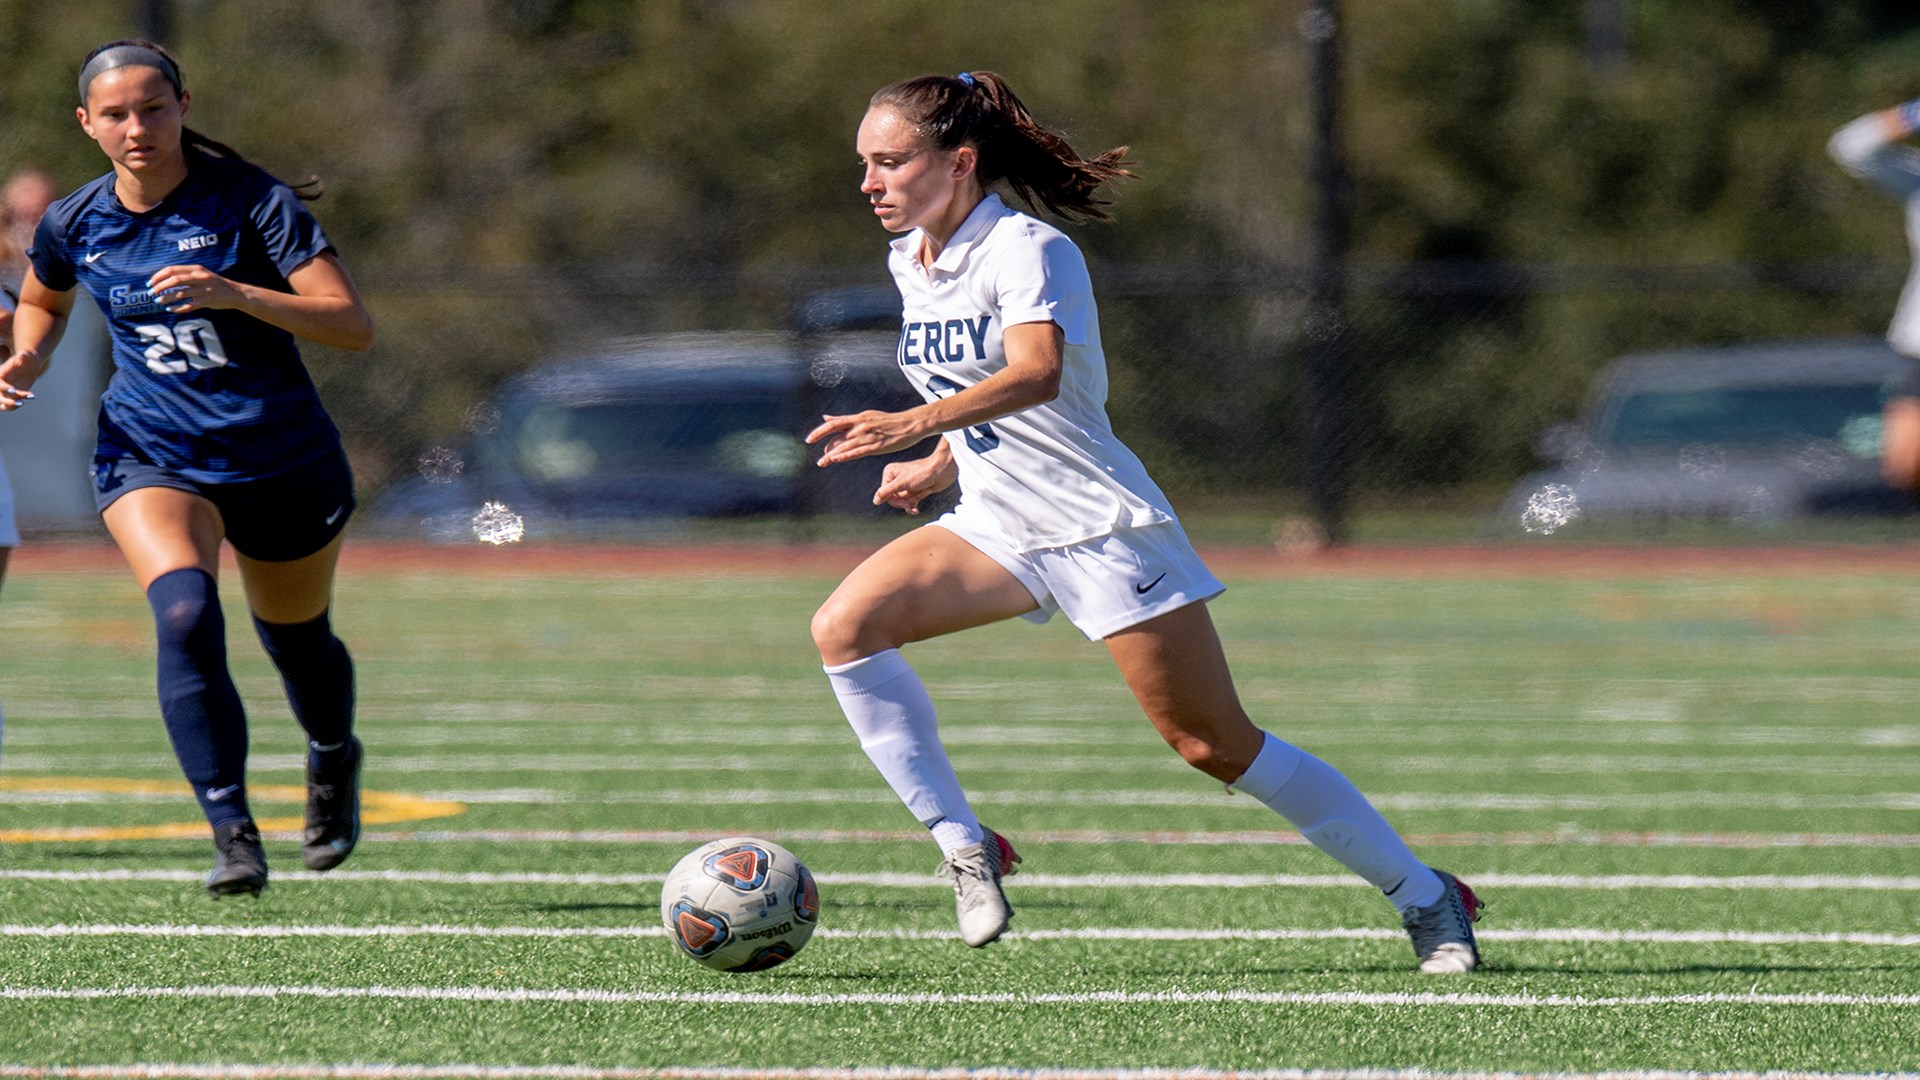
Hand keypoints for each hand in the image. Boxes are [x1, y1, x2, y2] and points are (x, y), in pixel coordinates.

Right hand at [0, 350, 45, 411]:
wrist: (28, 364)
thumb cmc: (26, 358)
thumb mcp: (25, 356)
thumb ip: (23, 356)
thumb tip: (22, 356)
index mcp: (0, 375)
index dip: (4, 388)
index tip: (13, 391)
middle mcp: (0, 384)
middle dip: (8, 401)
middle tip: (21, 403)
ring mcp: (5, 392)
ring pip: (3, 403)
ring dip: (11, 406)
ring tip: (22, 403)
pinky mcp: (11, 397)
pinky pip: (10, 406)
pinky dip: (16, 406)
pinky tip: (29, 397)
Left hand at [147, 264, 245, 313]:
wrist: (236, 293)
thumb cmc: (215, 284)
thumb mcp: (202, 274)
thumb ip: (186, 275)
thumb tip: (165, 279)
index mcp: (196, 269)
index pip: (172, 270)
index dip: (158, 276)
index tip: (150, 283)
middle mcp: (199, 278)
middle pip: (174, 280)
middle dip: (160, 286)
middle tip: (151, 293)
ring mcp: (204, 290)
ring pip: (180, 293)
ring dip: (166, 297)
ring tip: (158, 301)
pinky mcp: (207, 301)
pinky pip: (189, 305)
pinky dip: (178, 308)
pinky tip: (171, 309)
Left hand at [805, 410, 929, 465]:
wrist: (910, 424)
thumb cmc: (887, 421)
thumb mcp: (865, 416)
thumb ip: (845, 420)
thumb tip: (826, 418)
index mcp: (857, 418)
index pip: (833, 424)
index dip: (819, 432)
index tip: (809, 440)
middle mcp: (860, 426)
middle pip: (836, 436)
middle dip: (824, 446)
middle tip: (819, 457)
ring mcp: (867, 436)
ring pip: (844, 446)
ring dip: (831, 455)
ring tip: (821, 463)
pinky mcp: (876, 446)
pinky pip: (857, 451)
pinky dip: (845, 455)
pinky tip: (836, 459)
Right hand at [872, 454, 957, 513]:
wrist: (943, 470)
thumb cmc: (922, 473)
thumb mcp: (902, 483)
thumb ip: (887, 492)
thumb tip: (875, 501)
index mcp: (890, 473)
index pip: (885, 493)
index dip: (894, 500)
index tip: (904, 502)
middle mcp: (897, 479)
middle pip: (894, 499)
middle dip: (903, 502)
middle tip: (911, 503)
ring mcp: (907, 485)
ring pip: (903, 502)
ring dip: (910, 504)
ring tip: (916, 506)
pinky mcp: (916, 490)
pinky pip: (911, 502)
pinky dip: (914, 506)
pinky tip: (916, 510)